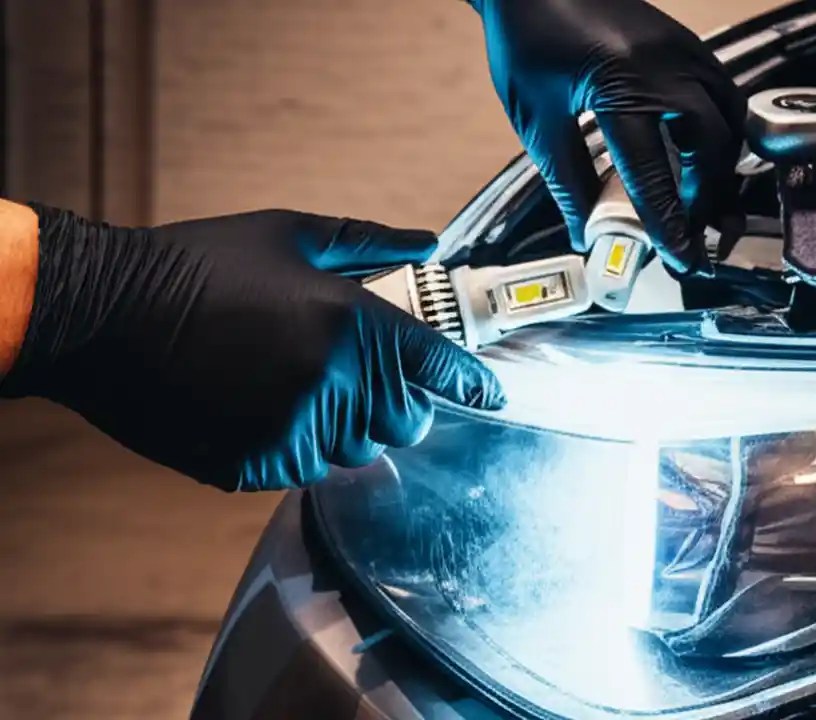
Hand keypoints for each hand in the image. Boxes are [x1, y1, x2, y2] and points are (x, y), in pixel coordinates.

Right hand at [1, 205, 504, 490]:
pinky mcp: (257, 465)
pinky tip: (260, 405)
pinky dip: (299, 447)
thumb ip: (371, 243)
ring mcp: (294, 430)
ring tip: (296, 384)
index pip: (440, 368)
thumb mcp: (291, 236)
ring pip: (357, 451)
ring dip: (345, 427)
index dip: (474, 383)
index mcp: (352, 324)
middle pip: (406, 422)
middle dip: (395, 404)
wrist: (105, 317)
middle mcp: (334, 382)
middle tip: (359, 375)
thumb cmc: (199, 267)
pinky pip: (307, 469)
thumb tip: (428, 243)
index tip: (493, 394)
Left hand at [474, 0, 744, 275]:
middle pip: (711, 146)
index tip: (679, 256)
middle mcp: (663, 64)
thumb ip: (565, 181)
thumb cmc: (527, 37)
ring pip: (728, 119)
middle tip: (690, 232)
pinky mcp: (685, 43)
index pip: (653, 171)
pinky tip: (698, 157)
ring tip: (696, 201)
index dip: (668, 222)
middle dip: (706, 197)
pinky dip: (717, 133)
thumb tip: (586, 232)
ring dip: (716, 166)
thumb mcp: (537, 119)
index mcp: (619, 84)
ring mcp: (682, 49)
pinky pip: (722, 94)